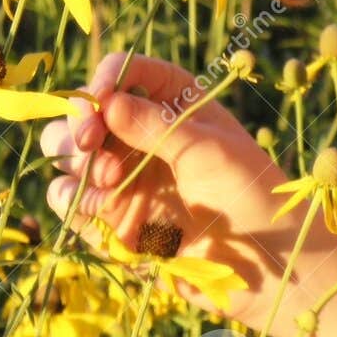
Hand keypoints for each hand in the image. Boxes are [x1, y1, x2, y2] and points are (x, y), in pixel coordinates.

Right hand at [41, 52, 297, 311]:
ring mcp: (124, 177)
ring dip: (77, 162)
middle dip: (79, 123)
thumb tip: (108, 103)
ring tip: (110, 180)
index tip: (99, 102)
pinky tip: (103, 208)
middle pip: (84, 113)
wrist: (268, 264)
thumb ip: (156, 126)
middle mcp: (140, 135)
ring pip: (68, 156)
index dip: (104, 80)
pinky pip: (71, 202)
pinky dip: (74, 201)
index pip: (123, 72)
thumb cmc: (251, 193)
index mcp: (172, 102)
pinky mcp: (114, 218)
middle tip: (89, 143)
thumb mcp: (209, 149)